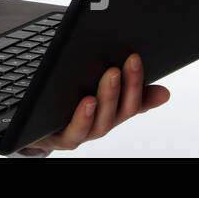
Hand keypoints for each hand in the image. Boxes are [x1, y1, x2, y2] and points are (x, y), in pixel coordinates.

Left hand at [13, 53, 169, 155]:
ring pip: (101, 122)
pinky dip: (83, 118)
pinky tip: (87, 101)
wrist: (33, 130)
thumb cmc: (69, 108)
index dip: (140, 82)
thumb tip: (164, 93)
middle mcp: (100, 125)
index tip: (138, 58)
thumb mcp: (99, 96)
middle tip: (129, 61)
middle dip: (127, 85)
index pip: (133, 101)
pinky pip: (75, 133)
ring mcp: (81, 133)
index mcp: (110, 113)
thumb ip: (129, 92)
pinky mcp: (60, 139)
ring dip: (109, 98)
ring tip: (111, 76)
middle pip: (119, 110)